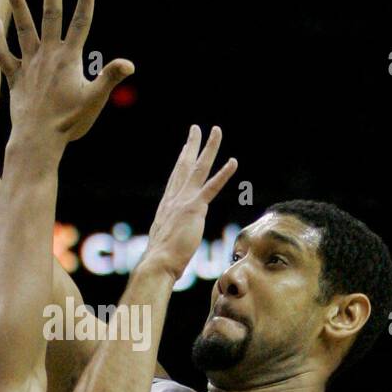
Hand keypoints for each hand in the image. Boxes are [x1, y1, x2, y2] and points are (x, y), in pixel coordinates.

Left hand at [0, 0, 133, 146]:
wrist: (38, 140)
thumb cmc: (69, 122)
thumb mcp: (95, 100)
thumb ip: (110, 78)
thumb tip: (129, 63)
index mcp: (70, 58)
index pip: (81, 23)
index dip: (85, 0)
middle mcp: (48, 56)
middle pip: (50, 16)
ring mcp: (29, 65)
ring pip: (23, 29)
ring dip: (17, 6)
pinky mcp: (15, 77)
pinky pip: (3, 55)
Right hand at [145, 127, 236, 280]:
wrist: (158, 263)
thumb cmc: (161, 260)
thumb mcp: (165, 242)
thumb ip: (170, 235)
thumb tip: (169, 243)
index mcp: (167, 206)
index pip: (176, 178)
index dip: (181, 162)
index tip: (185, 148)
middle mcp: (174, 199)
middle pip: (184, 166)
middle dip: (191, 145)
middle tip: (196, 128)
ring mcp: (184, 201)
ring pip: (199, 168)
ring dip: (209, 148)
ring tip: (216, 131)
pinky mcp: (195, 209)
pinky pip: (212, 187)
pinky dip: (224, 173)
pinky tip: (234, 161)